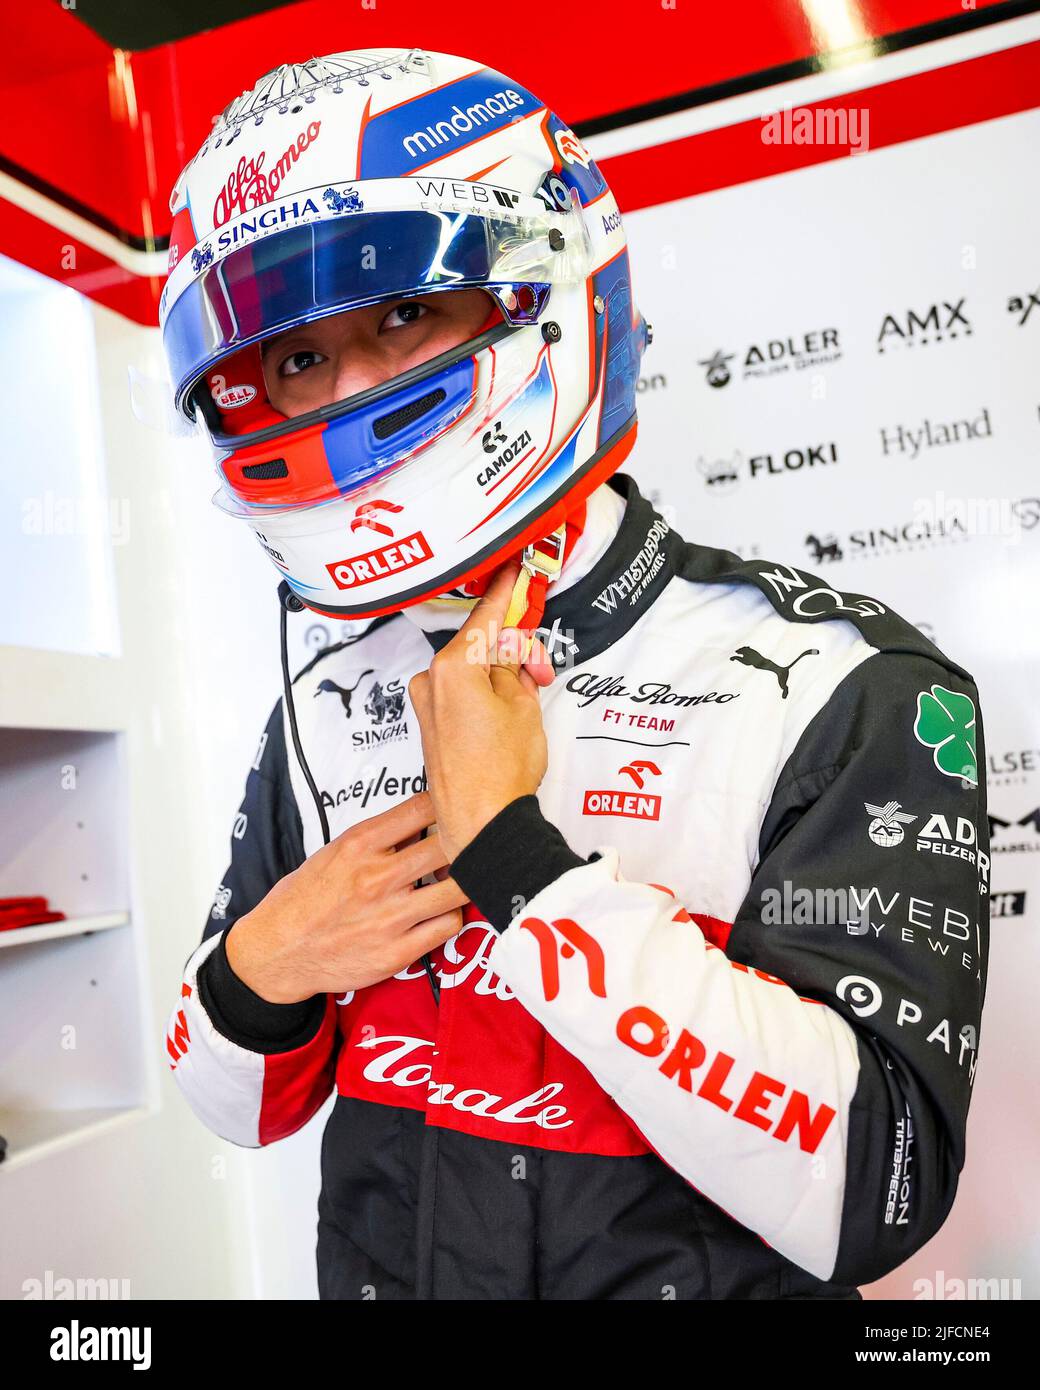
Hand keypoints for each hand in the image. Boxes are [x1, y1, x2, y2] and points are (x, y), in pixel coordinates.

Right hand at [225, 791, 466, 1002]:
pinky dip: (452, 914)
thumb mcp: (334, 853)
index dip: (447, 805)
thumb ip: (379, 838)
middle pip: (449, 845)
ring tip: (461, 878)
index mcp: (359, 844)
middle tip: (472, 843)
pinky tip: (441, 910)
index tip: (456, 808)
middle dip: (466, 842)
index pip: (422, 808)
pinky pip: (448, 925)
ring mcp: (390, 916)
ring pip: (459, 888)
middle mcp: (377, 877)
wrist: (276, 952)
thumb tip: (423, 822)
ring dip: (466, 880)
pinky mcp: (397, 952)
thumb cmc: (305, 900)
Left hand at [409, 562, 552, 860]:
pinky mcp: (430, 726)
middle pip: (480, 645)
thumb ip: (515, 668)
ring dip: (502, 675)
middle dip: (515, 651)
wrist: (483, 825)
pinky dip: (486, 693)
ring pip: (472, 671)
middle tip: (542, 671)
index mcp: (453, 667)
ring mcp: (426, 705)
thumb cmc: (502, 770)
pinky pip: (462, 693)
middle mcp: (431, 681)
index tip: (513, 569)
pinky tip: (510, 712)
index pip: (485, 617)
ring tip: (530, 700)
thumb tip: (509, 657)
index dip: (505, 592)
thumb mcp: (524, 707)